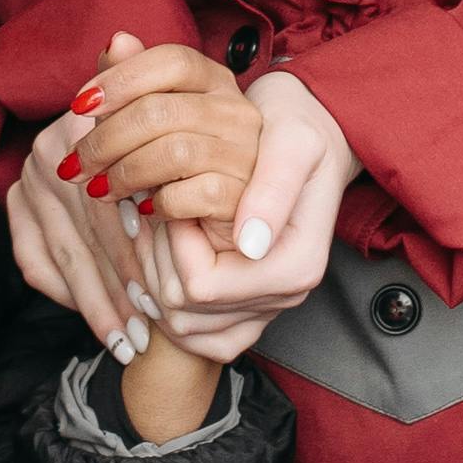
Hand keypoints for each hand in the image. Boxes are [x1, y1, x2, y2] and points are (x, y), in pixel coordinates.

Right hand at [5, 45, 155, 356]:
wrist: (107, 139)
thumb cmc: (152, 138)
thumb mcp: (160, 107)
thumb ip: (146, 89)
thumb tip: (118, 39)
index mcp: (79, 126)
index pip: (105, 197)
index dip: (137, 245)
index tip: (165, 286)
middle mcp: (46, 154)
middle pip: (86, 231)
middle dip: (122, 282)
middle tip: (153, 323)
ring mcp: (26, 186)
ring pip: (63, 253)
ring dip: (98, 301)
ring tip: (131, 337)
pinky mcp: (15, 214)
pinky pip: (35, 264)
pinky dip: (70, 296)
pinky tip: (101, 324)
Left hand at [57, 41, 262, 232]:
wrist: (215, 224)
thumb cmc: (177, 167)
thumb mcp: (151, 121)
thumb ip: (133, 83)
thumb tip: (117, 41)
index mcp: (215, 82)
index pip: (173, 61)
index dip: (121, 78)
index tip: (79, 105)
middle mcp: (236, 111)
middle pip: (161, 110)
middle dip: (105, 139)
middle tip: (75, 165)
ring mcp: (244, 154)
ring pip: (173, 152)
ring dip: (124, 173)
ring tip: (100, 189)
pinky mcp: (240, 196)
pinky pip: (190, 193)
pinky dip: (158, 203)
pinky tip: (145, 208)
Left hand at [131, 66, 355, 357]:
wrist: (307, 135)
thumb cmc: (297, 128)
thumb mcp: (292, 141)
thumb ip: (274, 188)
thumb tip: (251, 242)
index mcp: (296, 266)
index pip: (201, 286)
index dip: (174, 245)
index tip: (172, 200)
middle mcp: (284, 297)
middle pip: (184, 311)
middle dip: (157, 258)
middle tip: (154, 209)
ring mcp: (266, 308)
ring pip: (180, 324)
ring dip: (155, 275)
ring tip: (158, 225)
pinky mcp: (249, 309)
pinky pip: (194, 334)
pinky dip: (167, 298)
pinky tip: (165, 252)